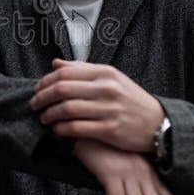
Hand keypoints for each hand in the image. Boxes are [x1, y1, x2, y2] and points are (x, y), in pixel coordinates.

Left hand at [30, 59, 164, 152]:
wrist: (159, 124)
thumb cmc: (131, 100)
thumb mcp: (111, 78)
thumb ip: (82, 70)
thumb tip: (55, 64)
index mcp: (105, 72)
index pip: (65, 73)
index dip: (45, 81)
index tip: (37, 89)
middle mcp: (107, 88)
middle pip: (62, 90)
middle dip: (42, 98)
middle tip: (34, 104)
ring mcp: (109, 109)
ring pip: (66, 109)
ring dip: (49, 115)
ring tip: (43, 118)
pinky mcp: (110, 130)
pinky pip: (76, 128)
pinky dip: (61, 129)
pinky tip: (56, 130)